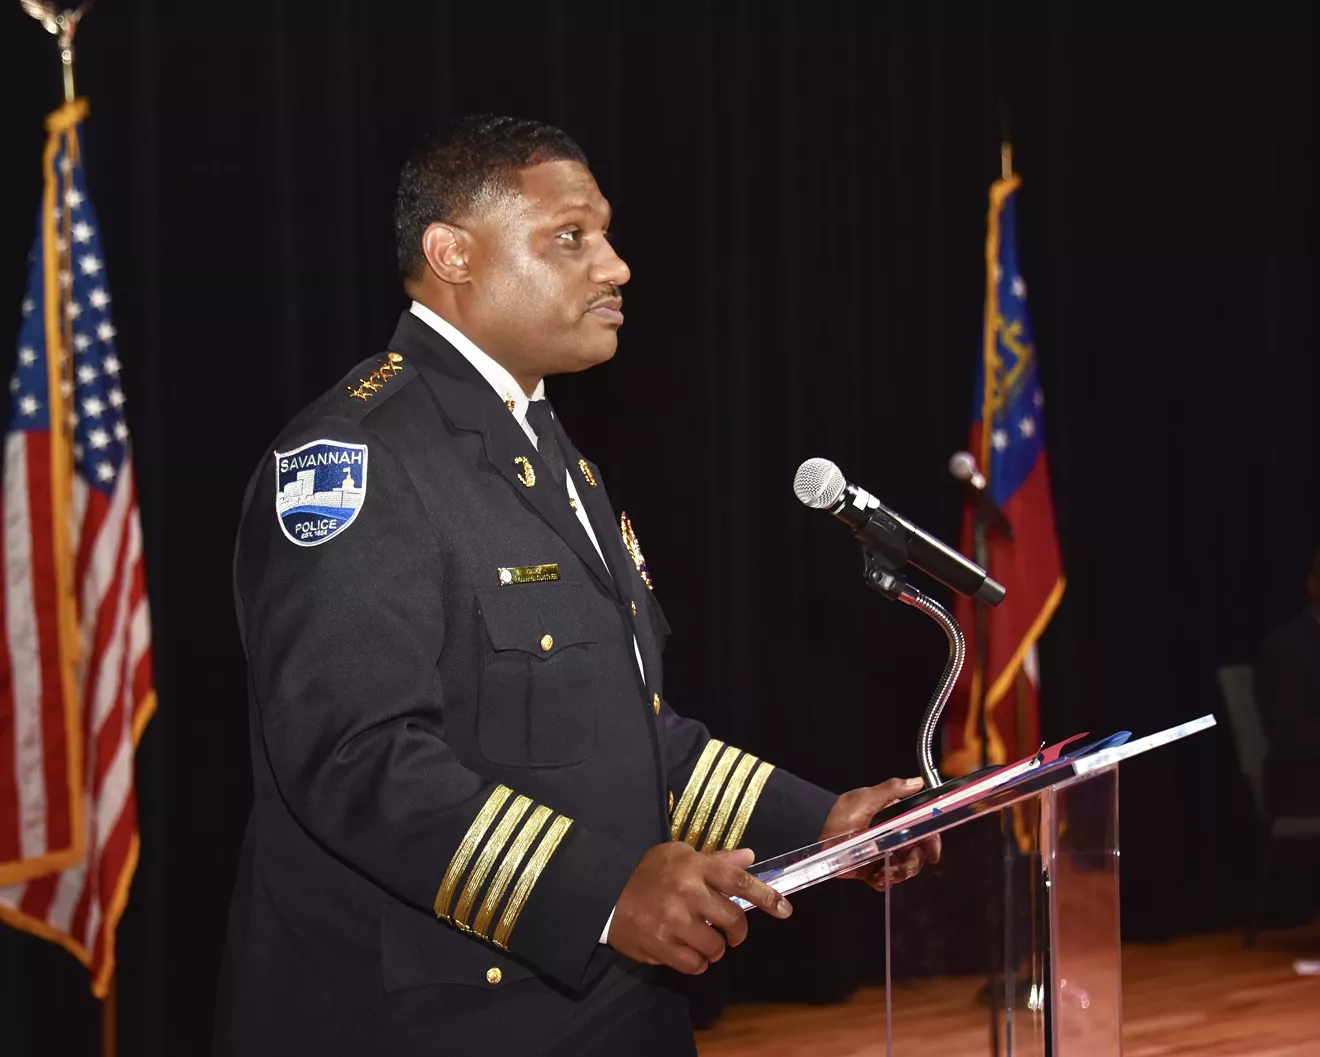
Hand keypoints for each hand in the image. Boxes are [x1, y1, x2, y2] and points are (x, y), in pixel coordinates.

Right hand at [608, 842, 791, 974]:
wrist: (605, 893)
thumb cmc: (648, 872)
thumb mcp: (679, 855)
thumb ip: (716, 860)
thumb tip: (749, 857)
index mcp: (694, 866)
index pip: (739, 882)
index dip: (766, 897)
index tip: (785, 910)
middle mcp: (687, 893)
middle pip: (733, 920)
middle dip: (738, 932)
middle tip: (733, 934)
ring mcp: (673, 922)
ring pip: (715, 947)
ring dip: (716, 949)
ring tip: (706, 942)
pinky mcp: (660, 946)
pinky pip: (694, 964)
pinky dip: (698, 963)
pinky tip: (690, 953)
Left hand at [820, 777, 941, 891]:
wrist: (820, 845)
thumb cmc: (841, 818)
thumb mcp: (864, 800)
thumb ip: (890, 790)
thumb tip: (917, 782)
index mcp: (893, 816)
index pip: (921, 826)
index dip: (931, 839)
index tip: (932, 851)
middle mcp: (892, 836)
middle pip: (918, 851)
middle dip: (914, 861)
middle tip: (904, 866)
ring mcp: (883, 854)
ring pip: (906, 867)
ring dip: (900, 872)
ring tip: (885, 873)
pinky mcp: (873, 871)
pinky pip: (888, 880)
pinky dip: (885, 881)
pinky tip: (876, 878)